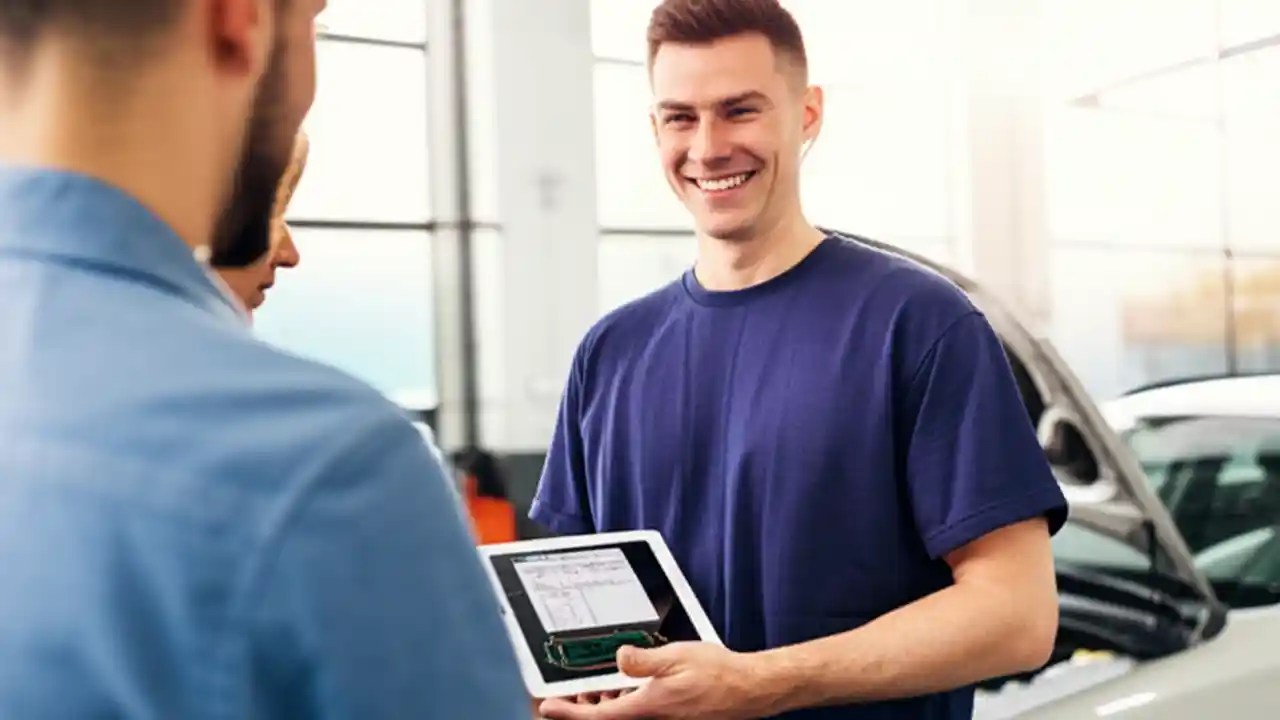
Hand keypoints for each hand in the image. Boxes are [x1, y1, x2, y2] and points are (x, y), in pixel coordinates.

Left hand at [538, 642, 775, 719]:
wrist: (747, 690)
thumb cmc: (717, 674)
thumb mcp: (676, 656)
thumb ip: (643, 661)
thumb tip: (618, 658)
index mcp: (647, 707)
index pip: (597, 716)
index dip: (568, 712)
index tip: (546, 705)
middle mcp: (651, 719)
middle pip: (605, 719)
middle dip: (584, 706)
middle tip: (573, 689)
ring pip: (621, 717)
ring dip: (605, 705)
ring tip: (600, 685)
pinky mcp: (669, 719)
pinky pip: (636, 715)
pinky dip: (624, 705)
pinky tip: (627, 688)